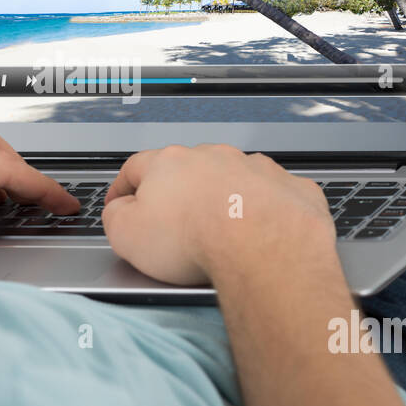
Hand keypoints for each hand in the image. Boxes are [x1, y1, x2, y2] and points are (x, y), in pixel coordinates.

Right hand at [102, 144, 336, 286]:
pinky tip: (259, 233)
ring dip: (222, 199)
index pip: (135, 168)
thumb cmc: (196, 240)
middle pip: (187, 171)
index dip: (123, 189)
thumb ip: (115, 217)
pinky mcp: (289, 188)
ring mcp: (254, 168)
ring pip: (232, 179)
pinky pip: (272, 196)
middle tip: (174, 228)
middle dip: (178, 194)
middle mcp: (213, 157)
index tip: (120, 204)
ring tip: (220, 234)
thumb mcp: (126, 235)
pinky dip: (263, 211)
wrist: (261, 248)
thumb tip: (119, 212)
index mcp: (169, 162)